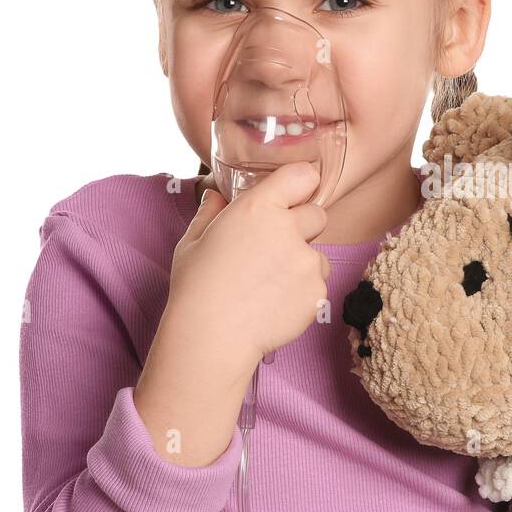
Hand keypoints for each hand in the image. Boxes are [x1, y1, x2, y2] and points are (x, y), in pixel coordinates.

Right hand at [161, 162, 331, 393]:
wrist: (212, 336)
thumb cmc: (196, 287)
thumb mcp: (193, 241)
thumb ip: (211, 212)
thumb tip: (216, 196)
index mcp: (258, 208)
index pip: (302, 175)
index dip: (301, 184)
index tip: (294, 195)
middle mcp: (289, 230)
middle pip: (318, 215)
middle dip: (303, 227)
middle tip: (275, 249)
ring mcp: (308, 262)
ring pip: (319, 255)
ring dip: (302, 264)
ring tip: (268, 285)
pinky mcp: (317, 292)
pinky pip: (317, 285)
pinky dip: (302, 293)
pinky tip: (274, 304)